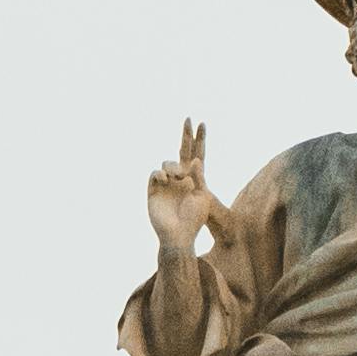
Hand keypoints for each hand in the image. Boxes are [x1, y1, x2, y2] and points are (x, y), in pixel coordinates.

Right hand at [146, 117, 224, 260]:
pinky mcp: (154, 191)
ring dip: (174, 167)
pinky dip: (160, 174)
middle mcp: (180, 178)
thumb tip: (195, 159)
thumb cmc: (193, 220)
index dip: (199, 139)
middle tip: (188, 119)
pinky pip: (155, 174)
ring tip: (179, 178)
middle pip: (181, 152)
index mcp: (194, 179)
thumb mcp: (202, 197)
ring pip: (168, 163)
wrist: (179, 236)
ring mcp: (166, 184)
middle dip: (185, 135)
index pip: (196, 154)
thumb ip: (198, 177)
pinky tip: (167, 179)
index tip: (202, 123)